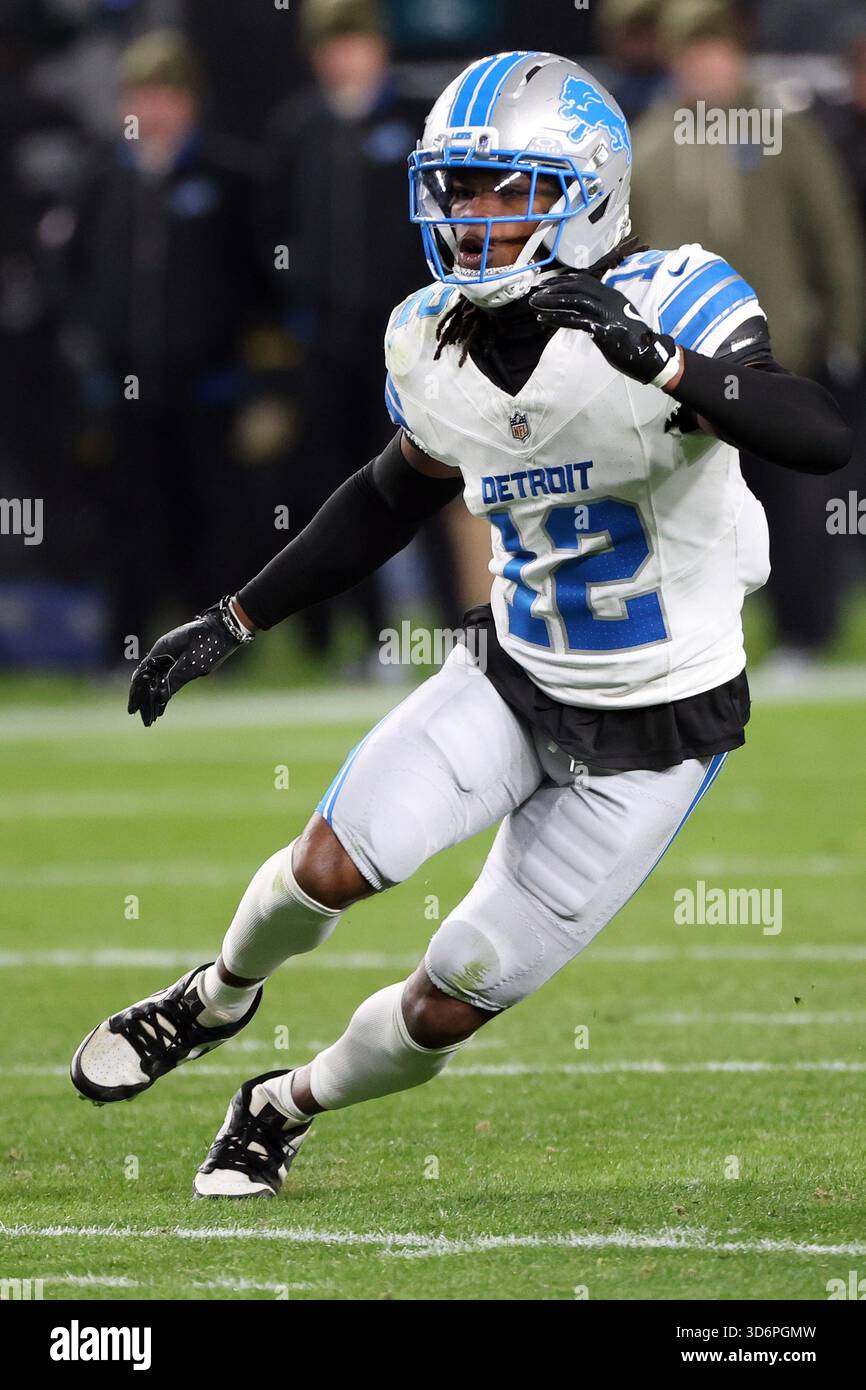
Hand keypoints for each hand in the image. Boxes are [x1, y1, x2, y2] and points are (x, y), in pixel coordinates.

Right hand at [128, 597, 252, 726]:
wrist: (224, 629)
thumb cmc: (209, 642)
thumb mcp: (193, 663)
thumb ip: (175, 679)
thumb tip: (160, 698)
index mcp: (161, 651)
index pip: (141, 675)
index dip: (136, 694)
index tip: (132, 710)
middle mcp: (162, 654)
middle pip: (146, 680)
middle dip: (144, 701)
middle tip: (145, 721)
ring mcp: (170, 657)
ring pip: (156, 681)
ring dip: (153, 699)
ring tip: (152, 719)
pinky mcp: (180, 662)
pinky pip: (166, 679)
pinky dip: (163, 692)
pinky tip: (162, 706)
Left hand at [529, 272, 679, 385]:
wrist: (649, 357)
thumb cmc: (632, 341)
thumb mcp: (617, 318)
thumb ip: (600, 312)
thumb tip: (579, 313)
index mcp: (613, 295)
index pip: (583, 280)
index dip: (562, 280)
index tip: (545, 284)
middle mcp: (610, 300)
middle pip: (576, 288)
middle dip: (552, 289)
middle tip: (535, 294)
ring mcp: (607, 314)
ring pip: (574, 301)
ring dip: (551, 302)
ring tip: (535, 304)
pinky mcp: (603, 330)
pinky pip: (575, 321)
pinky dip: (557, 319)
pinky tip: (543, 319)